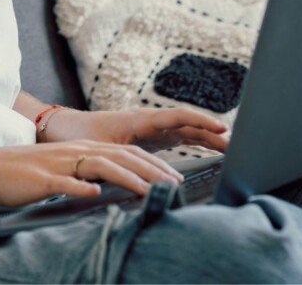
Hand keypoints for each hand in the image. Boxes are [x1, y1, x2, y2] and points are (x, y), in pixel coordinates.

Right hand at [0, 141, 187, 207]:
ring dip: (127, 178)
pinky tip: (95, 194)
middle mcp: (76, 152)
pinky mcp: (42, 179)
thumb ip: (88, 175)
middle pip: (121, 156)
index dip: (153, 163)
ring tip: (149, 190)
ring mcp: (59, 164)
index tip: (175, 176)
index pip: (126, 153)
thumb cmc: (27, 173)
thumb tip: (115, 187)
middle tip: (176, 183)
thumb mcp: (64, 171)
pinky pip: (64, 182)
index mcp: (83, 149)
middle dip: (152, 169)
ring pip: (100, 166)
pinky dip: (81, 187)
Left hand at [41, 106, 229, 153]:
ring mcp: (152, 128)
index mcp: (140, 120)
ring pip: (187, 130)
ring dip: (208, 137)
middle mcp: (150, 121)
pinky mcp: (151, 137)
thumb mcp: (98, 153)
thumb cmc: (79, 137)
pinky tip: (211, 149)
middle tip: (237, 144)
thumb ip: (119, 166)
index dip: (201, 122)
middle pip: (188, 123)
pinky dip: (196, 141)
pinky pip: (179, 137)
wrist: (64, 129)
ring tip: (231, 148)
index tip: (222, 128)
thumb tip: (140, 184)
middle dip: (212, 131)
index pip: (177, 117)